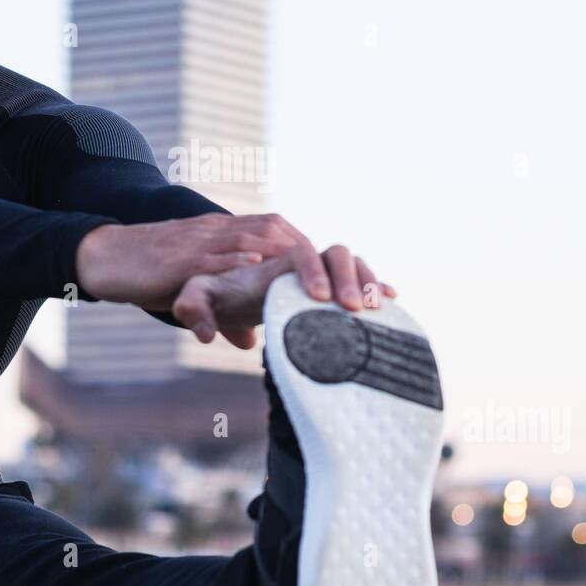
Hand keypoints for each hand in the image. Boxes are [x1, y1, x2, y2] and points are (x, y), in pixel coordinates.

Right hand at [75, 212, 350, 309]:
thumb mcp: (203, 293)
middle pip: (293, 242)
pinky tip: (266, 274)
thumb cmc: (160, 273)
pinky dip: (243, 262)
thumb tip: (250, 343)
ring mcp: (209, 239)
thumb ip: (229, 312)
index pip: (299, 246)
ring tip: (326, 294)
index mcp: (242, 239)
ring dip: (296, 266)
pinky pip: (219, 255)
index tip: (374, 293)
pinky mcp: (184, 253)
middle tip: (359, 299)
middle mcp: (232, 233)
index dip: (335, 267)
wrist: (112, 256)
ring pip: (262, 244)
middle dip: (328, 267)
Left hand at [170, 245, 397, 347]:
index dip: (313, 270)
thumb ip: (192, 306)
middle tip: (352, 308)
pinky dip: (379, 285)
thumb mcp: (196, 296)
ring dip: (368, 281)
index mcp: (275, 257)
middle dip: (348, 277)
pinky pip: (363, 278)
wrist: (233, 291)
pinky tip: (393, 303)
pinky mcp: (334, 284)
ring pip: (355, 263)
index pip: (301, 252)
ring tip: (375, 309)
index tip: (318, 298)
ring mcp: (322, 270)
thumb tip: (202, 333)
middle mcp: (304, 259)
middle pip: (336, 253)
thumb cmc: (217, 293)